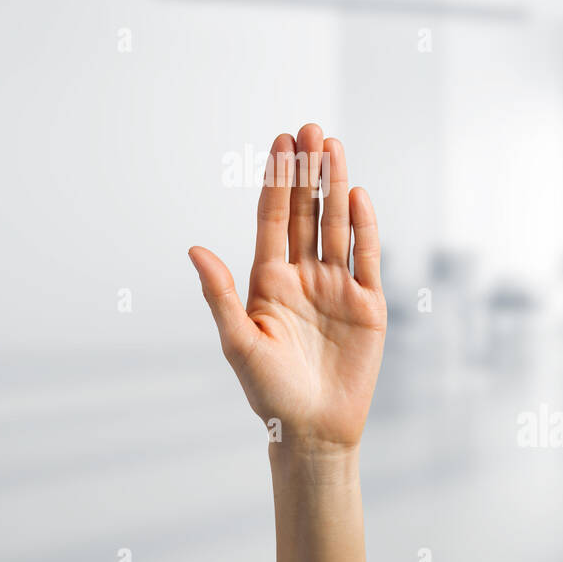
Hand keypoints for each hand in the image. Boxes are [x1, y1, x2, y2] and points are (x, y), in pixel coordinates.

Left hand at [189, 124, 386, 452]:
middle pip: (305, 213)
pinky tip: (359, 196)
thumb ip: (220, 294)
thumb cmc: (269, 394)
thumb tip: (193, 249)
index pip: (273, 220)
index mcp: (268, 281)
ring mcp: (337, 287)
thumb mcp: (238, 343)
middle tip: (310, 128)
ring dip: (336, 187)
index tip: (281, 143)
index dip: (277, 182)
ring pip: (336, 226)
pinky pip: (367, 257)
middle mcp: (303, 276)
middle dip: (307, 172)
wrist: (313, 433)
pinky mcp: (368, 304)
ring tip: (334, 147)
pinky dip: (364, 227)